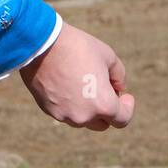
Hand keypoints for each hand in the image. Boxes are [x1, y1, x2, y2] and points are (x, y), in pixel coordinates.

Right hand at [19, 22, 135, 130]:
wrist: (40, 43)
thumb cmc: (78, 47)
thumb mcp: (108, 56)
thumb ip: (119, 76)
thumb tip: (118, 89)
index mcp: (103, 105)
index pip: (122, 120)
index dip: (127, 107)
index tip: (125, 96)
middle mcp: (83, 116)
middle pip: (102, 123)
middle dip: (107, 110)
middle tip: (105, 89)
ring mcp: (64, 115)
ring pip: (82, 119)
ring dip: (88, 108)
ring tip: (84, 84)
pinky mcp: (48, 110)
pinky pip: (65, 112)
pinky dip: (70, 104)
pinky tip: (68, 84)